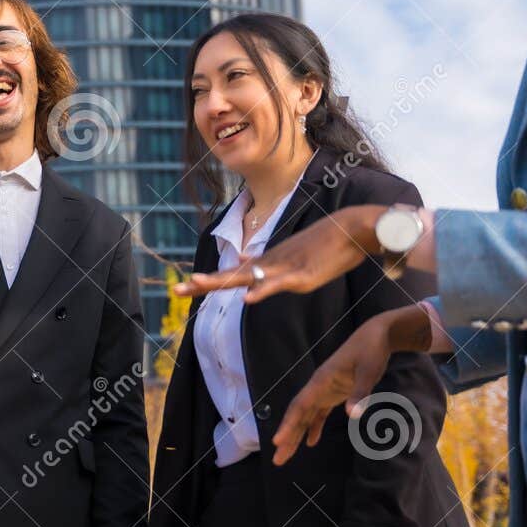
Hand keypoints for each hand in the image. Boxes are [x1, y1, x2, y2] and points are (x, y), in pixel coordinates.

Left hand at [175, 205, 385, 302]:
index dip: (208, 281)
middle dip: (204, 283)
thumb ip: (264, 262)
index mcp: (266, 263)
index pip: (231, 275)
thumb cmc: (324, 244)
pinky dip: (262, 290)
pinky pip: (278, 284)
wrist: (350, 229)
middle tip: (176, 289)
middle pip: (231, 276)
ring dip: (223, 281)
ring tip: (198, 282)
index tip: (184, 287)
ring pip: (247, 277)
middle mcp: (269, 264)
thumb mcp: (289, 255)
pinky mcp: (300, 275)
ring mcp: (283, 269)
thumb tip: (240, 258)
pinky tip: (247, 298)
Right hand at [271, 304, 435, 464]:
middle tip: (278, 460)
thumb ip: (359, 393)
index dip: (288, 424)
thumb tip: (352, 416)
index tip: (277, 441)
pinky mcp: (334, 392)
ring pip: (305, 416)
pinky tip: (311, 442)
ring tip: (286, 455)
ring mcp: (325, 390)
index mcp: (321, 381)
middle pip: (298, 415)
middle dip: (287, 437)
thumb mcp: (368, 371)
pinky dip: (314, 427)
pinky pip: (318, 413)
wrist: (377, 335)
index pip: (300, 406)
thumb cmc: (371, 350)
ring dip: (296, 435)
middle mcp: (318, 387)